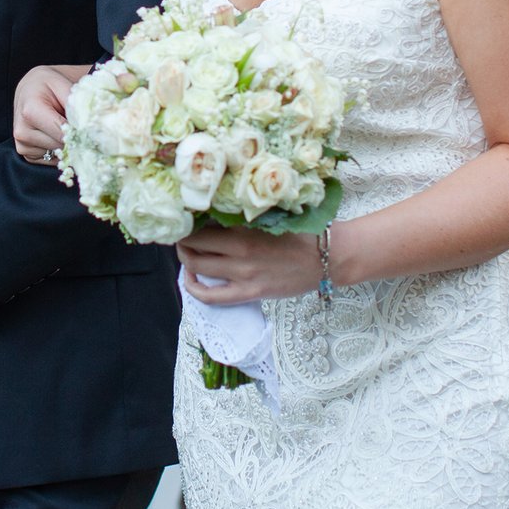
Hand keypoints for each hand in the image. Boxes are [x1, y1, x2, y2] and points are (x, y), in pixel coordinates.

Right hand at [12, 64, 86, 163]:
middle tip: (77, 122)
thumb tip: (91, 126)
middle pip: (61, 146)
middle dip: (74, 137)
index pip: (63, 134)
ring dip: (66, 143)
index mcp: (31, 112)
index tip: (91, 127)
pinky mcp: (26, 154)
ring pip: (58, 154)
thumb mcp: (63, 85)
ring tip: (62, 124)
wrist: (29, 90)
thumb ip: (76, 105)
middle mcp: (22, 132)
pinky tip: (55, 134)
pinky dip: (58, 149)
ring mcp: (22, 145)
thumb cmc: (47, 85)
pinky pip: (52, 159)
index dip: (80, 131)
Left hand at [178, 223, 323, 305]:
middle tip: (181, 235)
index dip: (188, 221)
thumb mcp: (273, 215)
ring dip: (185, 260)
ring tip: (185, 253)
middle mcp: (240, 251)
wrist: (328, 257)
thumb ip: (246, 215)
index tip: (185, 218)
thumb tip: (217, 211)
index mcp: (246, 228)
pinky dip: (195, 288)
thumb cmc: (303, 232)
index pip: (202, 224)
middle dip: (181, 240)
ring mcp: (243, 275)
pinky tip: (191, 280)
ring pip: (197, 268)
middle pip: (193, 245)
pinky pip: (212, 296)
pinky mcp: (250, 293)